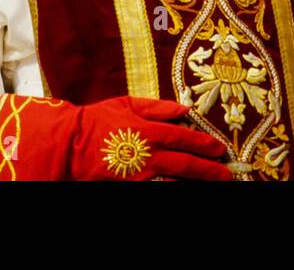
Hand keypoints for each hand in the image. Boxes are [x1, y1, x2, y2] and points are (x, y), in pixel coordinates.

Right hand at [0, 95, 230, 180]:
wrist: (67, 146)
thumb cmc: (96, 121)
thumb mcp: (126, 104)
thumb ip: (157, 107)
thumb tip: (184, 109)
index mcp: (148, 131)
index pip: (184, 138)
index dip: (204, 144)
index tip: (220, 149)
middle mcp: (148, 155)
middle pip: (186, 165)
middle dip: (209, 170)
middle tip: (226, 175)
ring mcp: (140, 175)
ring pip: (175, 181)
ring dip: (195, 183)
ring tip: (213, 183)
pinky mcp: (131, 187)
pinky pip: (158, 189)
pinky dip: (172, 187)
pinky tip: (182, 187)